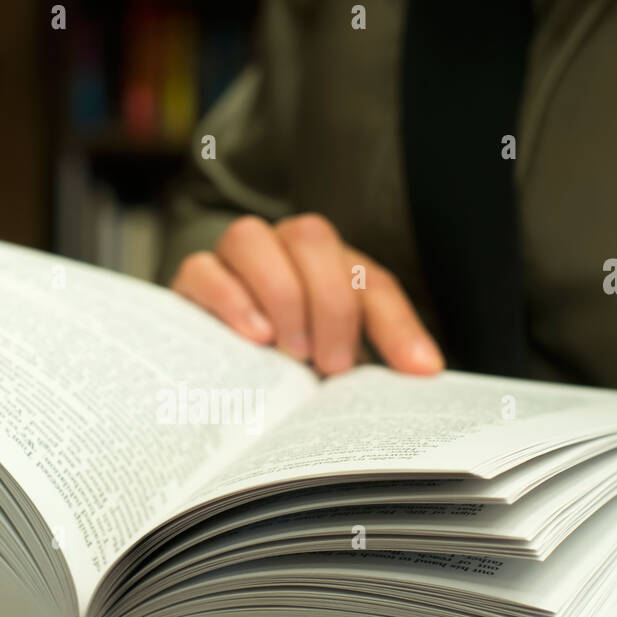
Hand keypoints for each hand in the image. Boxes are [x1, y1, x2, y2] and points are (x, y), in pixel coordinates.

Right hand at [169, 213, 443, 375]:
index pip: (373, 283)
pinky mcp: (190, 282)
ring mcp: (232, 260)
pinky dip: (229, 299)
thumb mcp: (338, 368)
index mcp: (331, 270)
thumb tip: (427, 370)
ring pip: (251, 237)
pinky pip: (202, 269)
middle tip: (329, 364)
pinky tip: (251, 338)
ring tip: (289, 350)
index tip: (417, 371)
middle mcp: (282, 251)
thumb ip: (378, 363)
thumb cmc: (289, 370)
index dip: (398, 325)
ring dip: (279, 293)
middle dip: (329, 303)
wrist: (220, 379)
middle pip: (311, 239)